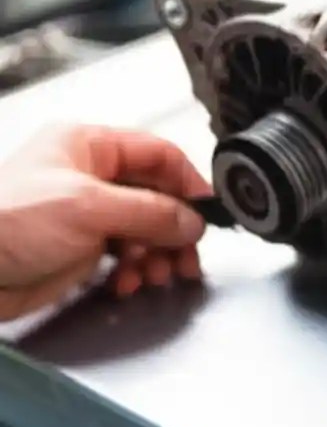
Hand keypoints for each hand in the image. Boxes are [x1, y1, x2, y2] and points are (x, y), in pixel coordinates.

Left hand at [0, 125, 208, 319]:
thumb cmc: (4, 222)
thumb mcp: (88, 208)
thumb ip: (150, 213)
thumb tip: (192, 221)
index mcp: (89, 145)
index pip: (158, 154)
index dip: (187, 182)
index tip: (206, 210)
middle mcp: (91, 176)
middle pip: (157, 197)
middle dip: (174, 229)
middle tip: (186, 254)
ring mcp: (87, 213)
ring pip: (146, 230)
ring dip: (157, 255)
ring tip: (157, 273)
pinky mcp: (81, 248)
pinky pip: (127, 256)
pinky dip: (134, 270)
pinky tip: (128, 281)